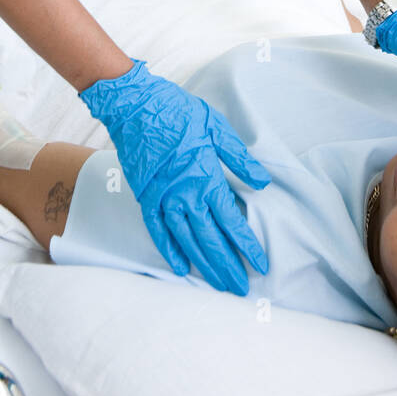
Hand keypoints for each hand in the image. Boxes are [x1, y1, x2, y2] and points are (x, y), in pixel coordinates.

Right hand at [80, 60, 270, 293]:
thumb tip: (262, 182)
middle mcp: (184, 195)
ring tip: (219, 285)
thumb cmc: (177, 111)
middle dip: (228, 266)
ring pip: (186, 240)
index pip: (231, 221)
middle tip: (241, 290)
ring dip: (204, 265)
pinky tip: (181, 268)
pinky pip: (158, 231)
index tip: (260, 265)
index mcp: (205, 177)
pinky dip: (169, 250)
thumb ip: (238, 158)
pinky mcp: (145, 197)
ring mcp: (162, 199)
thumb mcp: (215, 127)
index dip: (247, 246)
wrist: (134, 105)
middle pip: (210, 239)